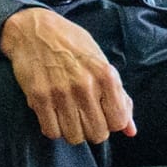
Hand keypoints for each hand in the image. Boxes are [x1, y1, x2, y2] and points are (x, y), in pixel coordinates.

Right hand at [0, 7, 135, 143]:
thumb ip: (120, 96)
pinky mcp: (38, 97)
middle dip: (94, 130)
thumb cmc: (73, 45)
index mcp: (106, 75)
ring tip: (70, 116)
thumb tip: (131, 131)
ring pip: (74, 137)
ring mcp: (61, 92)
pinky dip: (54, 128)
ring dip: (73, 131)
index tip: (105, 115)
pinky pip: (51, 131)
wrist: (35, 30)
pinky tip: (54, 115)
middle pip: (97, 133)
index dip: (113, 123)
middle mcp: (85, 85)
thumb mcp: (102, 63)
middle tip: (87, 117)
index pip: (119, 121)